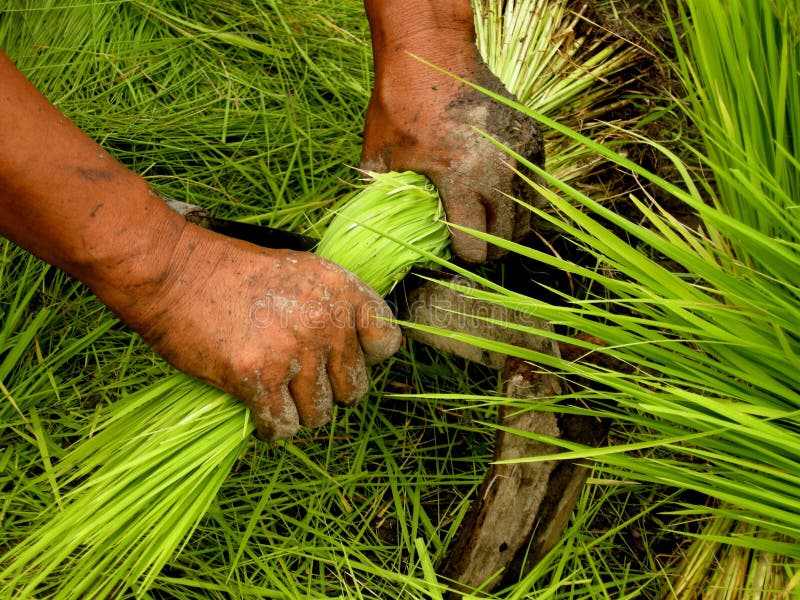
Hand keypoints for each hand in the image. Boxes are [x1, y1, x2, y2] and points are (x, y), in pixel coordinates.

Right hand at [108, 224, 401, 440]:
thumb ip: (334, 306)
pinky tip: (257, 410)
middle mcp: (326, 323)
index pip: (386, 343)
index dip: (365, 356)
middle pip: (354, 389)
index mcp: (341, 291)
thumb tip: (357, 350)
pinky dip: (270, 426)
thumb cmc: (233, 272)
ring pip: (319, 415)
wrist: (174, 272)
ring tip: (275, 393)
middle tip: (298, 380)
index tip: (341, 358)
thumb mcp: (300, 271)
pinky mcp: (258, 380)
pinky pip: (282, 427)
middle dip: (328, 390)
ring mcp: (294, 353)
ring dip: (298, 411)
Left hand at [361, 1, 544, 262]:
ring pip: (530, 214)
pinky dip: (522, 198)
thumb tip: (380, 235)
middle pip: (509, 237)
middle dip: (491, 251)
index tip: (452, 256)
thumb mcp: (379, 158)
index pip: (475, 246)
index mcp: (461, 179)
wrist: (431, 50)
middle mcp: (499, 171)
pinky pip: (536, 184)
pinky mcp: (532, 137)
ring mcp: (521, 153)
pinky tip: (501, 198)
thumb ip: (382, 202)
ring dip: (511, 229)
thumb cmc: (400, 104)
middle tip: (474, 250)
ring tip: (491, 230)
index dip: (462, 258)